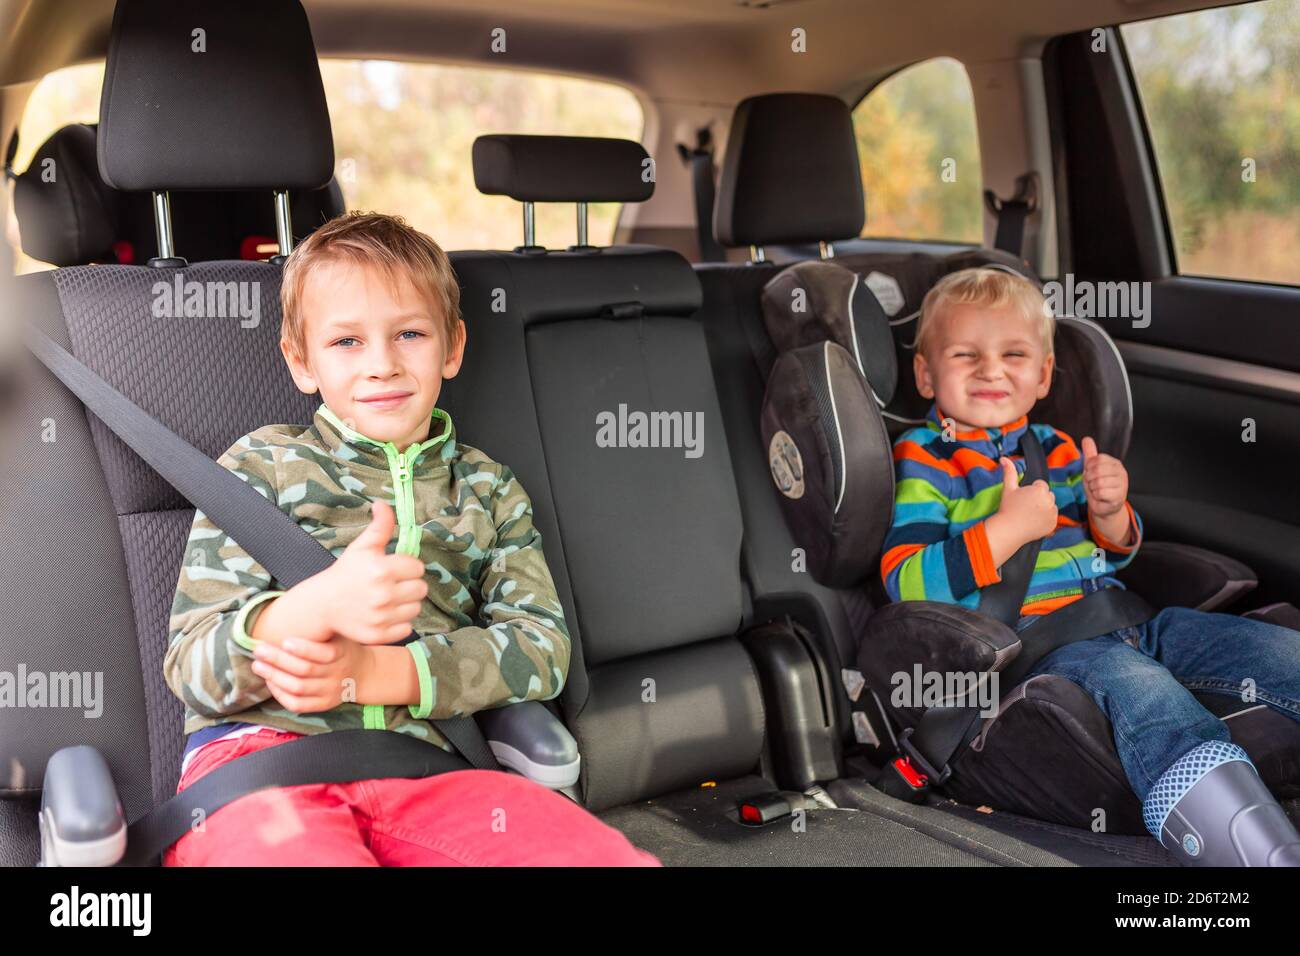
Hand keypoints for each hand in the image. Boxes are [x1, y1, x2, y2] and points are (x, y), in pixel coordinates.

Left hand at [251, 635, 373, 713]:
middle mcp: (337, 674)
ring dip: (274, 676)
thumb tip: (288, 614)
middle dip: (278, 660)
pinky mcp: (322, 704)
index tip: (285, 640)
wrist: (362, 673)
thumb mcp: (339, 634)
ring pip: (298, 688)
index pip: (325, 653)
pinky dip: (280, 694)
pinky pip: (298, 704)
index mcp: (343, 653)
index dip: (304, 649)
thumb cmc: (342, 647)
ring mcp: (330, 692)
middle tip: (259, 649)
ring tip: (258, 665)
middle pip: (305, 670)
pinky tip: (270, 682)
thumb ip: (321, 630)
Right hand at [304, 500, 427, 644]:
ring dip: (406, 603)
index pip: (417, 567)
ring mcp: (381, 617)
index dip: (407, 566)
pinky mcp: (379, 635)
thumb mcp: (362, 547)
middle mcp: (383, 595)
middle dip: (409, 584)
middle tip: (393, 584)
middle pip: (421, 589)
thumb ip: (380, 526)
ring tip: (389, 598)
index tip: (394, 568)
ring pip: (416, 608)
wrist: (322, 604)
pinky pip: (407, 627)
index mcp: (382, 570)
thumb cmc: (345, 572)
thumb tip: (383, 504)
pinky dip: (399, 622)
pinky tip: (384, 614)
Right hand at [993, 455, 1057, 547]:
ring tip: (1030, 514)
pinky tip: (1034, 522)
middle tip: (1026, 506)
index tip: (1023, 498)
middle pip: (1048, 495)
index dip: (1031, 491)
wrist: (1008, 530)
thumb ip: (1009, 472)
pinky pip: (1052, 517)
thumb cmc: (1007, 508)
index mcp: (1040, 490)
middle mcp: (1049, 500)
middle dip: (1039, 499)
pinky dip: (1046, 519)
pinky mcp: (1053, 524)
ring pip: (1051, 506)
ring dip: (1044, 508)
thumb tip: (1004, 458)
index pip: (1041, 485)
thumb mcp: (1008, 488)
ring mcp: (1052, 513)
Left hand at [1080, 436, 1128, 518]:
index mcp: (1115, 464)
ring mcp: (1122, 485)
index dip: (1089, 468)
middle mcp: (1121, 472)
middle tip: (1093, 484)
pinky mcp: (1119, 497)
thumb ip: (1090, 453)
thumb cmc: (1099, 487)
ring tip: (1097, 491)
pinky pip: (1100, 493)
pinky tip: (1101, 498)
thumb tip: (1087, 439)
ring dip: (1092, 488)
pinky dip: (1096, 497)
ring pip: (1098, 482)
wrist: (1105, 506)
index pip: (1097, 459)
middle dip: (1089, 479)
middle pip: (1097, 470)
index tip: (1092, 474)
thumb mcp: (1092, 469)